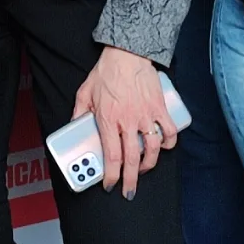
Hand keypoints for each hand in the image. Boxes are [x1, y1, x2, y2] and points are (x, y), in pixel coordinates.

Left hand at [72, 47, 176, 198]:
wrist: (128, 52)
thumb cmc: (107, 71)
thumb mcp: (85, 92)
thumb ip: (79, 113)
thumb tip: (75, 128)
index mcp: (108, 119)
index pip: (111, 156)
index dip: (111, 176)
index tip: (109, 185)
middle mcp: (127, 121)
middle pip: (131, 159)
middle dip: (130, 180)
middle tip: (128, 191)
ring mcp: (145, 115)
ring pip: (152, 149)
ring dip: (148, 164)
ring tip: (143, 169)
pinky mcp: (159, 107)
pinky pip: (168, 131)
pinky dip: (167, 142)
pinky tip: (162, 146)